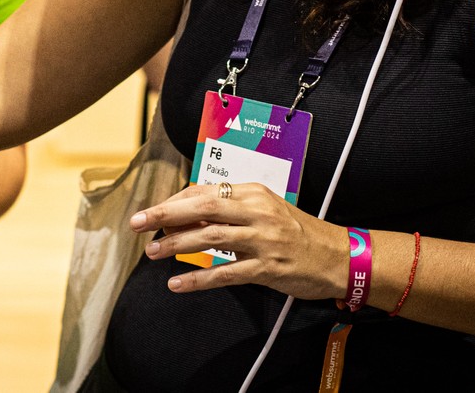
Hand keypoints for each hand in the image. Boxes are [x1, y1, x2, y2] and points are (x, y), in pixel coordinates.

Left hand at [130, 181, 346, 298]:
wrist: (337, 257)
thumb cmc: (297, 232)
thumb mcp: (265, 209)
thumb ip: (231, 208)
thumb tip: (188, 210)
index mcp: (254, 193)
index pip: (205, 191)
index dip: (175, 201)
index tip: (153, 211)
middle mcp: (257, 211)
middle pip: (203, 207)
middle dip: (165, 213)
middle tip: (137, 222)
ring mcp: (263, 240)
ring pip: (210, 237)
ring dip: (176, 244)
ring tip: (152, 251)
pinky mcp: (268, 268)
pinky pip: (226, 274)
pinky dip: (199, 279)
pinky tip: (177, 284)